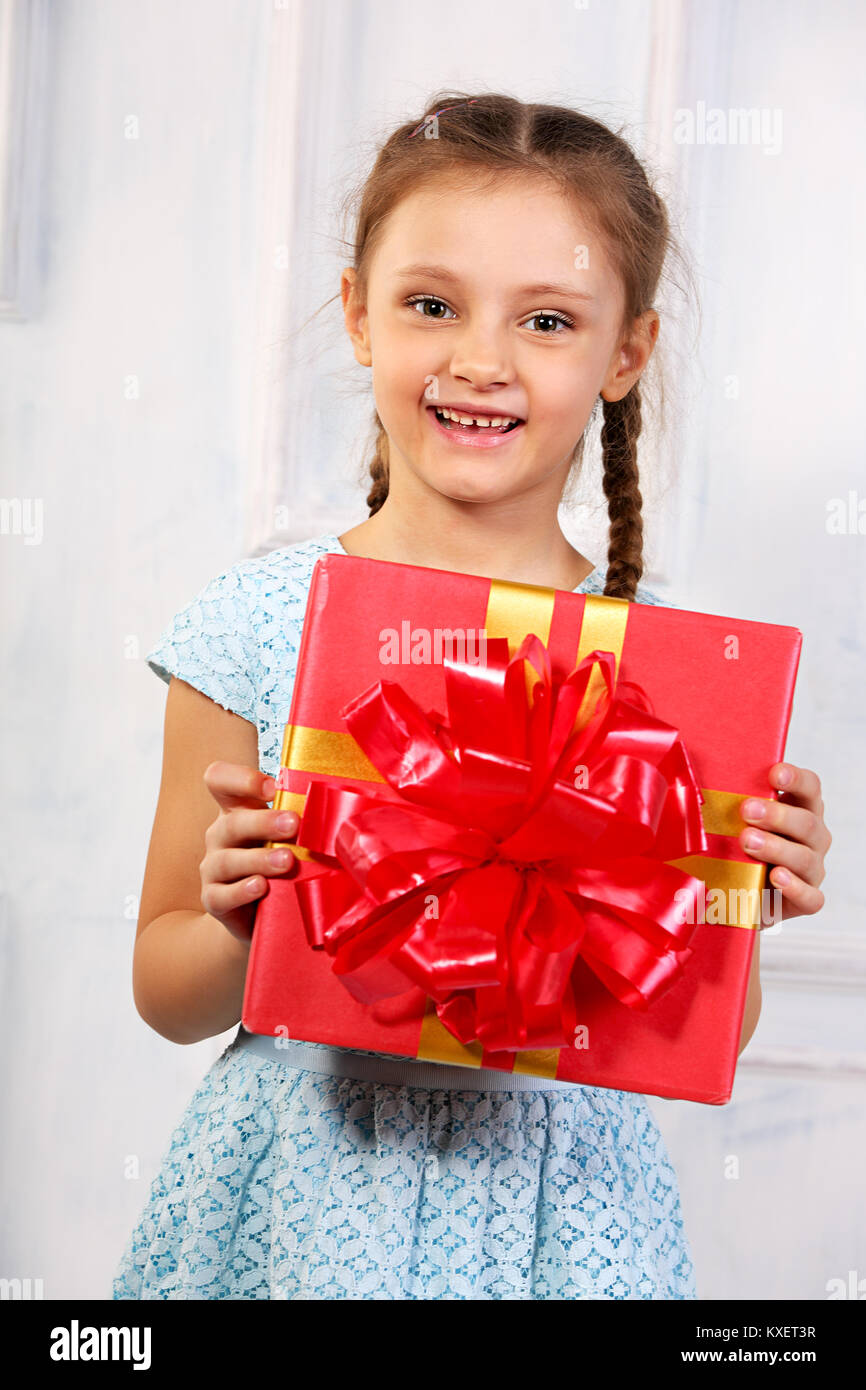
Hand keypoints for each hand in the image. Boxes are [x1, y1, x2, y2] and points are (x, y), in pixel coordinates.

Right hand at [200, 763, 299, 941]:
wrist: (268, 916)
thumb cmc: (284, 865)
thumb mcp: (292, 837)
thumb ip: (304, 818)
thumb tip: (346, 803)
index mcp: (237, 810)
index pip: (220, 780)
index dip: (240, 779)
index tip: (272, 787)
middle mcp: (221, 835)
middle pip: (231, 822)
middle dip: (263, 822)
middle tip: (294, 824)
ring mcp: (213, 867)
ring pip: (227, 860)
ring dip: (258, 859)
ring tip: (287, 861)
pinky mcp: (214, 899)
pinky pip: (221, 895)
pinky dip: (241, 891)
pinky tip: (261, 887)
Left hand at [739, 762, 831, 924]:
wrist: (737, 894)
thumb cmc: (737, 848)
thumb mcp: (733, 821)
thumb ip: (727, 800)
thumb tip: (691, 777)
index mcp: (800, 810)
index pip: (810, 787)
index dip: (796, 778)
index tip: (774, 773)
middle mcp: (813, 838)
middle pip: (807, 822)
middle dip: (776, 815)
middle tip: (747, 810)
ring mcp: (812, 870)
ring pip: (805, 857)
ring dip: (776, 847)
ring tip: (747, 841)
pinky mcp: (806, 900)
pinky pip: (810, 897)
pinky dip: (794, 887)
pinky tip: (775, 877)